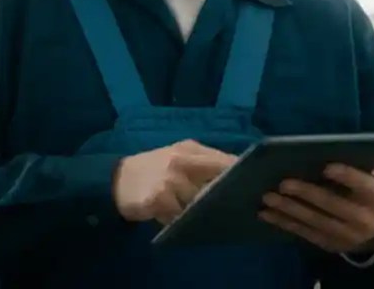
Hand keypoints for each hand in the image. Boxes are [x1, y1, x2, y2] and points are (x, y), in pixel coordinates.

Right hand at [112, 140, 235, 224]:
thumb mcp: (178, 156)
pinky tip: (189, 225)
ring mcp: (170, 182)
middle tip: (243, 208)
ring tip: (218, 220)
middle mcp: (181, 162)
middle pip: (218, 182)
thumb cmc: (154, 168)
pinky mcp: (158, 200)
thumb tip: (239, 177)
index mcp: (190, 149)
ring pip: (201, 203)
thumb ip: (205, 163)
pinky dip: (187, 222)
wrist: (116, 180)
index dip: (243, 176)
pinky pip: (181, 217)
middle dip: (230, 196)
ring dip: (210, 212)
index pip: (226, 161)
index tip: (257, 188)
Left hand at [259, 149, 373, 254]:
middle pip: (332, 205)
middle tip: (283, 181)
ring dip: (289, 209)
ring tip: (268, 196)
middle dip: (307, 193)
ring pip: (314, 221)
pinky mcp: (329, 244)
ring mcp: (345, 235)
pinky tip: (266, 214)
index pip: (362, 186)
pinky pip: (304, 234)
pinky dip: (283, 223)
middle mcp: (363, 219)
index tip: (326, 166)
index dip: (345, 176)